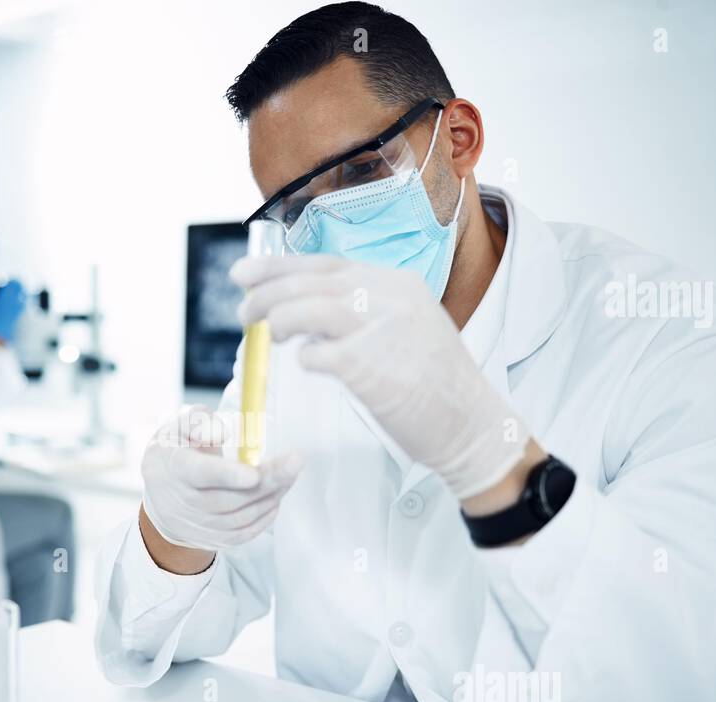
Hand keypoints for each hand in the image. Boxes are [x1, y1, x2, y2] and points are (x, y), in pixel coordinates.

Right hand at [140, 405, 304, 553]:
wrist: (161, 500)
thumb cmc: (175, 454)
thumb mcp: (175, 428)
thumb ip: (198, 421)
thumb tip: (221, 433)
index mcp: (176, 469)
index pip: (200, 475)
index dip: (228, 476)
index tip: (254, 473)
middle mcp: (185, 502)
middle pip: (230, 498)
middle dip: (268, 481)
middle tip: (296, 462)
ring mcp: (199, 526)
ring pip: (242, 517)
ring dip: (271, 495)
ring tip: (290, 473)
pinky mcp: (214, 539)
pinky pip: (245, 532)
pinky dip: (265, 515)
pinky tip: (276, 496)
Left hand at [231, 254, 528, 500]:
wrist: (472, 424)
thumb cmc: (438, 384)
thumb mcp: (411, 326)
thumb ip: (368, 310)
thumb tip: (309, 308)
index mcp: (398, 283)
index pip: (326, 263)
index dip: (279, 266)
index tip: (245, 273)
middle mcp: (389, 297)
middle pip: (310, 282)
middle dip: (266, 292)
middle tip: (243, 310)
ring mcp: (379, 330)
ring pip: (307, 309)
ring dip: (277, 319)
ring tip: (266, 334)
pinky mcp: (369, 368)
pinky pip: (317, 354)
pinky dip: (304, 357)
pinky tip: (306, 364)